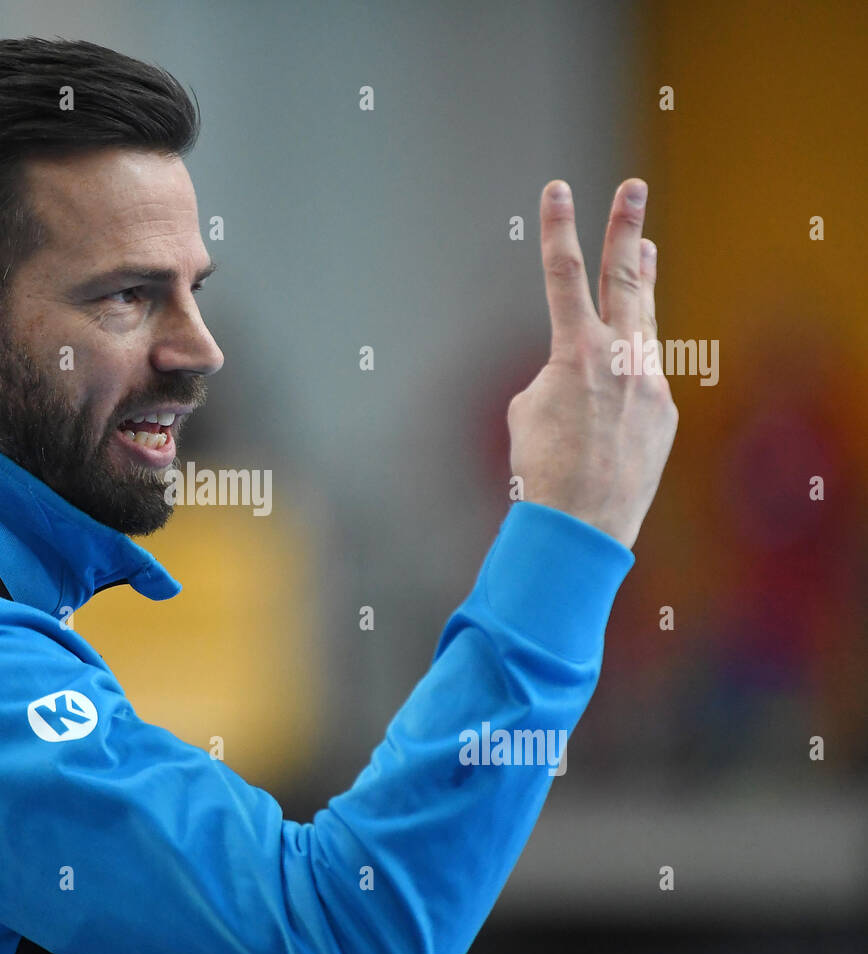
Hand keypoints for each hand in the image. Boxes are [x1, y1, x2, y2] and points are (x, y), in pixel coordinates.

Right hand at [507, 178, 677, 549]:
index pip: (563, 276)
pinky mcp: (664, 413)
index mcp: (577, 351)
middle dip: (626, 229)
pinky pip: (641, 382)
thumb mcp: (529, 408)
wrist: (579, 524)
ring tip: (646, 250)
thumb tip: (581, 373)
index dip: (558, 229)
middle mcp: (622, 358)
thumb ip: (557, 373)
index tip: (557, 189)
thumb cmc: (538, 467)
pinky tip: (609, 403)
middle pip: (625, 279)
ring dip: (642, 285)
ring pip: (645, 323)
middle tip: (633, 188)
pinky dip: (623, 382)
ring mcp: (650, 383)